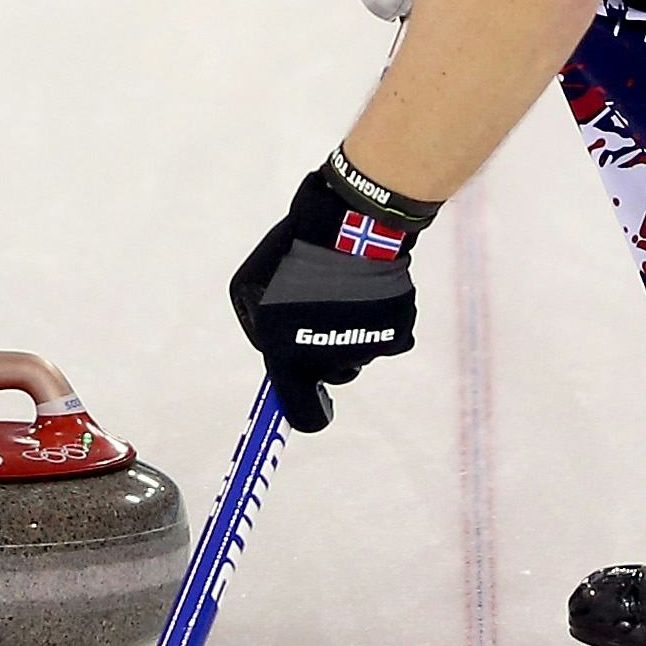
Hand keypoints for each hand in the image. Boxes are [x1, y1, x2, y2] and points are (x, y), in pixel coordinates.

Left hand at [226, 154, 433, 433]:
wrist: (347, 229)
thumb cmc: (289, 257)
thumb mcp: (248, 291)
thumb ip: (257, 328)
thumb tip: (272, 350)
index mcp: (292, 362)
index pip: (306, 416)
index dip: (309, 410)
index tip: (311, 398)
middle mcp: (333, 365)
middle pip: (336, 376)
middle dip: (329, 354)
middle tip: (321, 312)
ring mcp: (368, 350)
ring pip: (361, 351)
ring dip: (352, 328)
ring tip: (343, 289)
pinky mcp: (398, 332)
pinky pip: (388, 334)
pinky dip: (381, 317)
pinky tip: (370, 288)